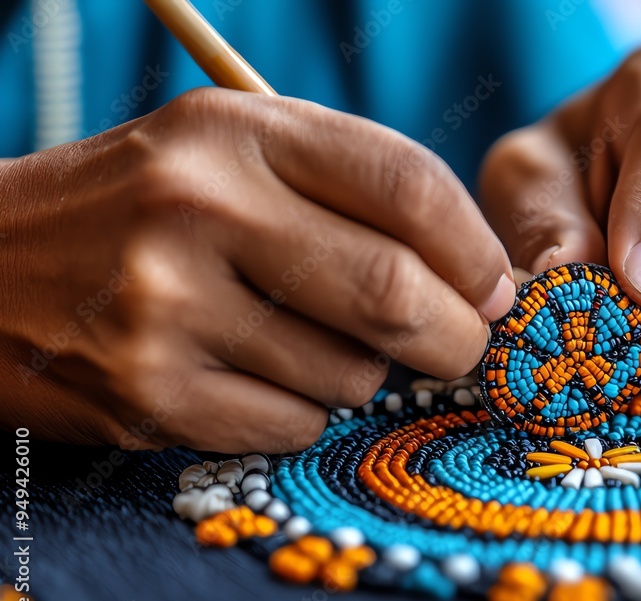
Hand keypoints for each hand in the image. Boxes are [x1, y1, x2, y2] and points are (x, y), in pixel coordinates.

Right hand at [0, 88, 513, 451]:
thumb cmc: (142, 209)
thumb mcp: (234, 156)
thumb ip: (351, 196)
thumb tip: (479, 279)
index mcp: (237, 131)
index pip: (407, 183)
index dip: (475, 248)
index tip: (494, 287)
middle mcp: (200, 209)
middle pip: (395, 290)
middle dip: (456, 335)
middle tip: (459, 345)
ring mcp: (168, 307)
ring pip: (350, 374)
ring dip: (364, 375)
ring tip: (312, 345)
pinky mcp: (148, 394)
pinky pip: (294, 425)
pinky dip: (304, 414)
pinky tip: (258, 380)